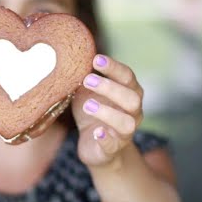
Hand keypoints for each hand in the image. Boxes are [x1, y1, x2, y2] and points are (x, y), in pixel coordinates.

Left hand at [72, 54, 142, 168]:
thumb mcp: (87, 91)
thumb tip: (68, 52)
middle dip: (111, 88)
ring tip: (88, 105)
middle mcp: (133, 112)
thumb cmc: (93, 112)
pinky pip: (114, 144)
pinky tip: (95, 131)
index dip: (114, 67)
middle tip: (88, 80)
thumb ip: (85, 76)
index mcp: (129, 93)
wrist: (95, 146)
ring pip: (127, 123)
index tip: (96, 59)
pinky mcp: (113, 149)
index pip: (128, 76)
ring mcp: (125, 133)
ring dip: (108, 112)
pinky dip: (105, 137)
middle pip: (132, 98)